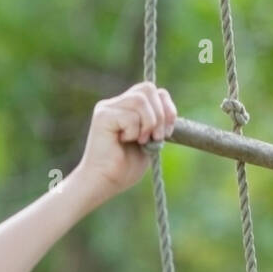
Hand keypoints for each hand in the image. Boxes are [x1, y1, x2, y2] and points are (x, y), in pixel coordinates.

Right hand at [71, 81, 176, 203]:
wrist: (104, 183)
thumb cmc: (124, 168)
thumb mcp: (149, 142)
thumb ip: (157, 125)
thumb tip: (170, 113)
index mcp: (127, 107)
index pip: (153, 90)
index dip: (166, 107)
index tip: (168, 131)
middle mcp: (116, 103)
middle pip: (148, 88)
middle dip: (160, 114)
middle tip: (156, 137)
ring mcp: (107, 107)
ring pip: (140, 100)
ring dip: (149, 123)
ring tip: (141, 141)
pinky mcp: (102, 116)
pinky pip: (130, 116)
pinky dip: (134, 132)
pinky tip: (124, 142)